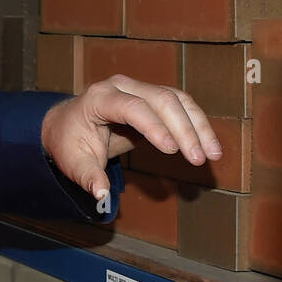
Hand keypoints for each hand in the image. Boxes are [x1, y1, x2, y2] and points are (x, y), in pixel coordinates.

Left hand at [40, 74, 222, 202]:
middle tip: (199, 159)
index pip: (131, 107)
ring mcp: (138, 88)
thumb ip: (88, 177)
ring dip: (198, 126)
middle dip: (184, 130)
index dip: (154, 126)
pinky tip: (209, 145)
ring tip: (213, 155)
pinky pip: (181, 105)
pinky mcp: (153, 96)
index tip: (172, 150)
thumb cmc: (70, 142)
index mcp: (98, 98)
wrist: (68, 124)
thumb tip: (100, 195)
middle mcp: (121, 86)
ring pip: (178, 100)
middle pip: (161, 100)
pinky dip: (197, 124)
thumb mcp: (73, 162)